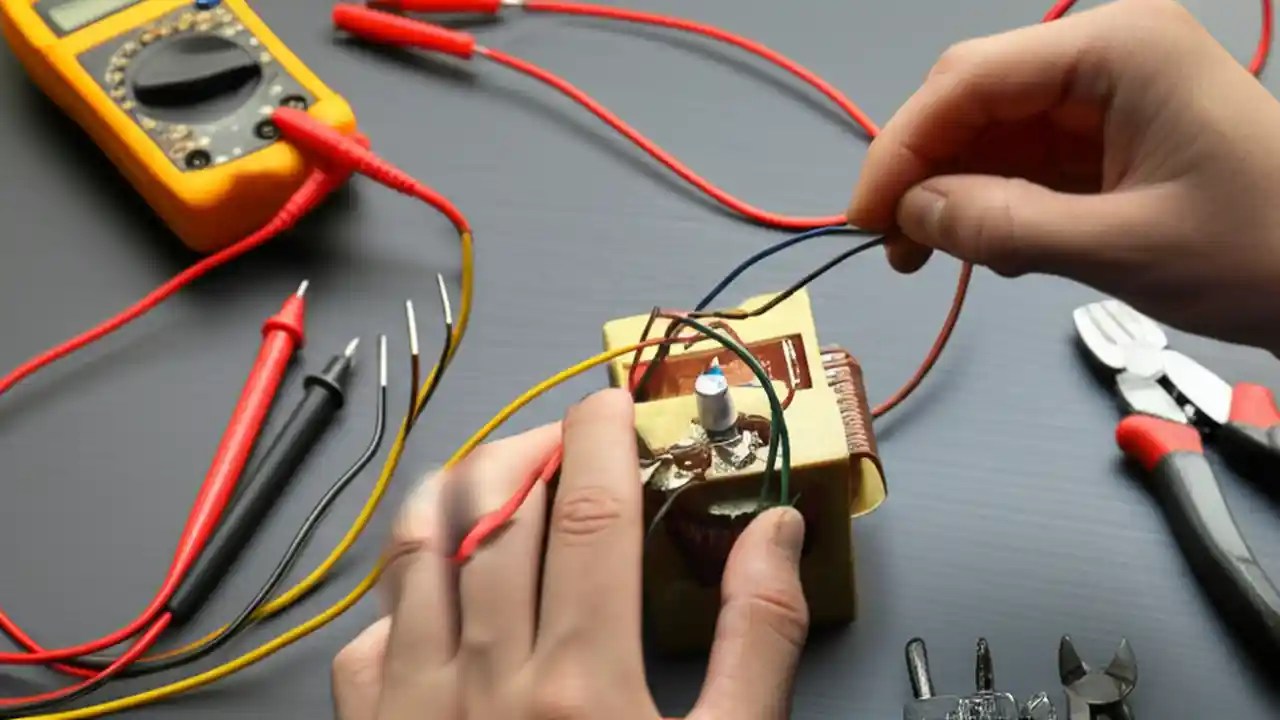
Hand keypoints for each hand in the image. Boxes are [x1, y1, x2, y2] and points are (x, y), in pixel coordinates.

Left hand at [332, 389, 809, 719]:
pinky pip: (365, 636)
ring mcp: (413, 706)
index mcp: (581, 680)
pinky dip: (396, 590)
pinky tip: (426, 587)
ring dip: (453, 490)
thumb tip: (776, 537)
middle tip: (561, 433)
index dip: (599, 435)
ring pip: (417, 551)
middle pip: (497, 509)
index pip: (590, 506)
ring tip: (488, 469)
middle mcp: (483, 677)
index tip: (610, 403)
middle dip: (530, 446)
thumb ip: (754, 643)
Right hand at [847, 0, 1279, 352]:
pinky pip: (1026, 160)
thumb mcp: (1121, 246)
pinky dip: (993, 203)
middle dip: (923, 169)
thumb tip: (910, 215)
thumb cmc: (1259, 252)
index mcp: (1117, 48)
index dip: (903, 147)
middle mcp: (1107, 55)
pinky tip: (979, 247)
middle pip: (975, 98)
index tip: (862, 217)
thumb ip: (1004, 225)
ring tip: (925, 258)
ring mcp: (1111, 96)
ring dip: (952, 192)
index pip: (972, 79)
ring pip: (994, 132)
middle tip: (890, 246)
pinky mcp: (1114, 137)